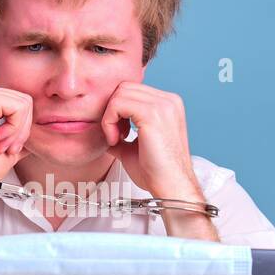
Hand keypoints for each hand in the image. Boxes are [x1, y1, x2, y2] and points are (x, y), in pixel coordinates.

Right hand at [0, 82, 33, 179]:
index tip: (8, 147)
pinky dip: (14, 129)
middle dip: (22, 130)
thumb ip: (23, 132)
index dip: (23, 128)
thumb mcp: (11, 144)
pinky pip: (19, 107)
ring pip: (25, 104)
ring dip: (18, 132)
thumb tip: (44, 127)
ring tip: (0, 145)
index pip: (23, 103)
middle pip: (26, 101)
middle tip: (6, 148)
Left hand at [98, 82, 202, 200]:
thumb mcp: (134, 147)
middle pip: (124, 87)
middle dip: (112, 110)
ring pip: (120, 93)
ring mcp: (163, 105)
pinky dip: (109, 121)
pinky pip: (118, 104)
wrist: (170, 187)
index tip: (118, 134)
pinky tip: (115, 140)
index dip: (118, 110)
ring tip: (115, 139)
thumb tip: (104, 130)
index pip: (132, 90)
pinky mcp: (153, 114)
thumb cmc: (156, 172)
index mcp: (168, 105)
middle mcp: (169, 100)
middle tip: (114, 136)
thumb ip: (121, 133)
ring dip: (109, 116)